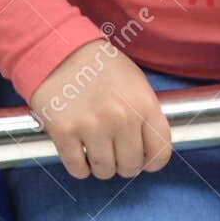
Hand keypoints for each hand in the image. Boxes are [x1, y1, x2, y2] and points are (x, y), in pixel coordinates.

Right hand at [29, 39, 171, 180]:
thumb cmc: (99, 66)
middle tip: (113, 150)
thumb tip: (148, 148)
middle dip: (123, 163)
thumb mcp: (135, 82)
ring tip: (94, 148)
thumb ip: (145, 115)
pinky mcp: (64, 132)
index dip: (151, 162)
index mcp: (143, 104)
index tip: (142, 159)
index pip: (160, 153)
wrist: (59, 49)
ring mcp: (92, 126)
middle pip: (131, 166)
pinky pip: (78, 169)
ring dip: (100, 165)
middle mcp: (121, 118)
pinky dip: (79, 167)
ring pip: (104, 171)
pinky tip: (78, 152)